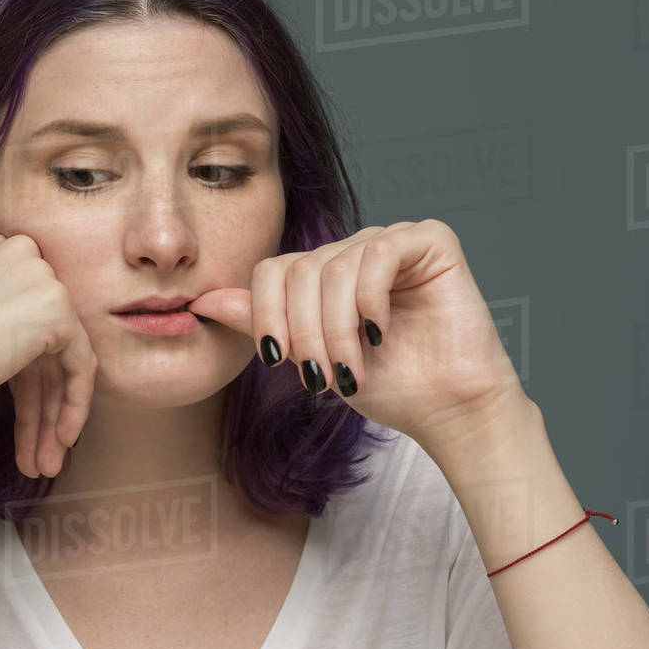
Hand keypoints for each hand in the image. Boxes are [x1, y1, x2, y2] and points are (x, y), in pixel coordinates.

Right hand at [0, 232, 96, 478]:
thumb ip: (7, 327)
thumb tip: (43, 358)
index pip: (26, 319)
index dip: (28, 377)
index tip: (23, 420)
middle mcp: (21, 255)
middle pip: (44, 342)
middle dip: (42, 403)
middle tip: (39, 452)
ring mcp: (40, 278)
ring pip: (63, 357)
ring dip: (53, 415)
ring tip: (46, 465)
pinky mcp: (57, 308)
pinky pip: (80, 363)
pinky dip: (74, 404)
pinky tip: (61, 440)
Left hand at [185, 219, 527, 446]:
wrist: (446, 408)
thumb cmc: (387, 385)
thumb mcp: (310, 356)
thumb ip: (262, 323)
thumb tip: (202, 301)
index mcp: (322, 272)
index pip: (271, 271)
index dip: (268, 316)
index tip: (278, 362)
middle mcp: (353, 250)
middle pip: (299, 271)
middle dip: (304, 332)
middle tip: (321, 378)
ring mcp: (390, 240)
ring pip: (335, 268)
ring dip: (336, 329)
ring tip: (351, 370)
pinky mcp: (429, 240)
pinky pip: (379, 252)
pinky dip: (370, 299)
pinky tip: (380, 332)